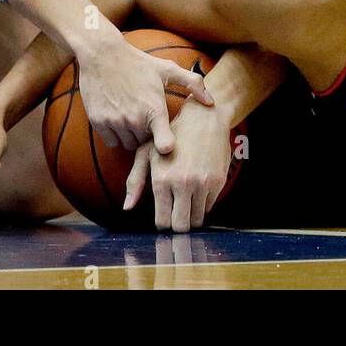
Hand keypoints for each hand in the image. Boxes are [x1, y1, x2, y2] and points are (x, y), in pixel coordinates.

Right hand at [78, 36, 211, 152]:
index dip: (167, 148)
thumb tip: (211, 102)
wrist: (103, 54)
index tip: (168, 147)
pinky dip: (116, 135)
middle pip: (146, 143)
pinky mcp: (98, 122)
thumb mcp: (167, 69)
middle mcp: (134, 118)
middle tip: (147, 120)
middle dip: (148, 135)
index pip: (164, 144)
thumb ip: (193, 83)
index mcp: (154, 108)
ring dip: (132, 136)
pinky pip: (111, 142)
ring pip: (128, 144)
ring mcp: (115, 121)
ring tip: (133, 117)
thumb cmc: (138, 62)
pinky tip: (119, 119)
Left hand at [124, 101, 232, 231]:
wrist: (204, 119)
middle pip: (181, 226)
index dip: (163, 224)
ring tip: (187, 203)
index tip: (164, 218)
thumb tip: (127, 207)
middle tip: (176, 216)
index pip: (163, 221)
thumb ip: (135, 181)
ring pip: (197, 221)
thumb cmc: (171, 136)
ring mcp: (202, 184)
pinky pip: (209, 207)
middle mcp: (182, 184)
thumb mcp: (147, 153)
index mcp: (162, 179)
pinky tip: (197, 190)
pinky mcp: (218, 182)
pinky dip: (203, 204)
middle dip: (178, 225)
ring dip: (191, 216)